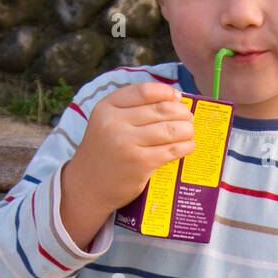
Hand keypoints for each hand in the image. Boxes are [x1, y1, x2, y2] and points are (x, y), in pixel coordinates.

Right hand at [62, 81, 195, 228]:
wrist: (87, 186)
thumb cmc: (103, 152)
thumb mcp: (106, 122)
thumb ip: (130, 109)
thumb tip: (172, 98)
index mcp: (107, 107)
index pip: (144, 91)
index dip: (166, 92)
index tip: (177, 97)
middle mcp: (115, 123)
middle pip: (161, 109)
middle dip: (181, 112)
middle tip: (188, 117)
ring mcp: (127, 143)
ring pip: (169, 129)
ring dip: (187, 129)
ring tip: (190, 131)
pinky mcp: (140, 163)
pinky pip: (171, 150)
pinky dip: (185, 147)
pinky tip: (188, 146)